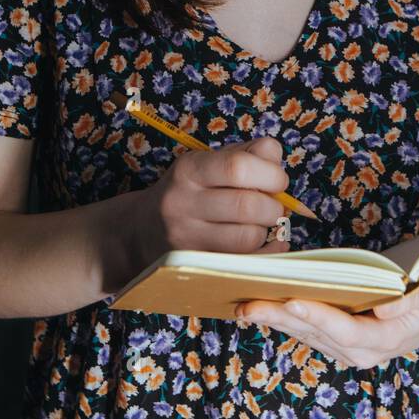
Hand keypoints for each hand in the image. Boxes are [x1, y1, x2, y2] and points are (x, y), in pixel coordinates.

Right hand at [141, 136, 291, 261]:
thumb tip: (277, 159)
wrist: (140, 231)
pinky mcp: (194, 265)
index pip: (238, 167)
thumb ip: (247, 153)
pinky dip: (266, 255)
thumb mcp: (207, 163)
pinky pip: (243, 263)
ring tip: (262, 225)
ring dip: (267, 232)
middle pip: (247, 205)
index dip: (270, 174)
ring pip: (247, 238)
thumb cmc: (188, 192)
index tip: (278, 182)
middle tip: (274, 207)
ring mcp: (186, 238)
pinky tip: (266, 246)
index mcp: (189, 170)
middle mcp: (182, 203)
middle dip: (274, 207)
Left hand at [235, 272, 418, 368]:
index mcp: (384, 341)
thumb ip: (416, 297)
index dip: (319, 317)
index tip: (293, 301)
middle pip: (314, 334)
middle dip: (280, 318)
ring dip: (271, 319)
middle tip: (249, 303)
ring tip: (242, 304)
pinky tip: (255, 304)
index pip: (346, 332)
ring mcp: (342, 347)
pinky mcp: (330, 337)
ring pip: (301, 332)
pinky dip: (277, 315)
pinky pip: (300, 327)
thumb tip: (387, 303)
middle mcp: (358, 351)